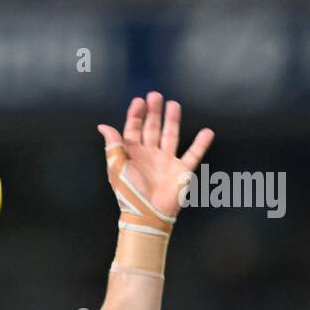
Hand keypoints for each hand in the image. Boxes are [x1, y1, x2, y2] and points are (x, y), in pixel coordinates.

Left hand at [98, 92, 213, 235]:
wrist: (147, 214)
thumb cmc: (129, 193)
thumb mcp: (117, 168)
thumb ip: (113, 146)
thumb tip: (103, 126)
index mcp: (132, 154)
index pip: (133, 130)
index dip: (135, 115)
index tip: (139, 100)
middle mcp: (149, 155)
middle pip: (152, 128)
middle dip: (154, 112)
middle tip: (156, 95)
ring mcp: (166, 162)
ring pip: (170, 136)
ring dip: (172, 120)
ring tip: (174, 104)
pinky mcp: (181, 170)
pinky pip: (193, 154)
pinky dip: (201, 143)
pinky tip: (207, 131)